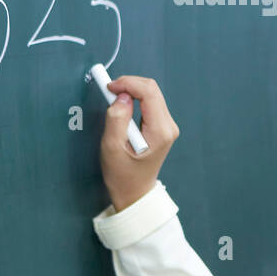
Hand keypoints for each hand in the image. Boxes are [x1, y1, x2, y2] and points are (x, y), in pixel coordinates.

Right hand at [99, 74, 179, 211]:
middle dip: (129, 85)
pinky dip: (134, 99)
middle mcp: (168, 126)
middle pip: (152, 89)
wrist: (134, 192)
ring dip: (131, 91)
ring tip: (112, 98)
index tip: (109, 87)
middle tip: (108, 90)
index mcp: (160, 131)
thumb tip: (121, 96)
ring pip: (151, 94)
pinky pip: (150, 102)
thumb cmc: (122, 175)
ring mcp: (167, 126)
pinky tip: (122, 106)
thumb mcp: (112, 148)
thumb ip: (116, 119)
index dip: (128, 83)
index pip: (149, 92)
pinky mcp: (162, 126)